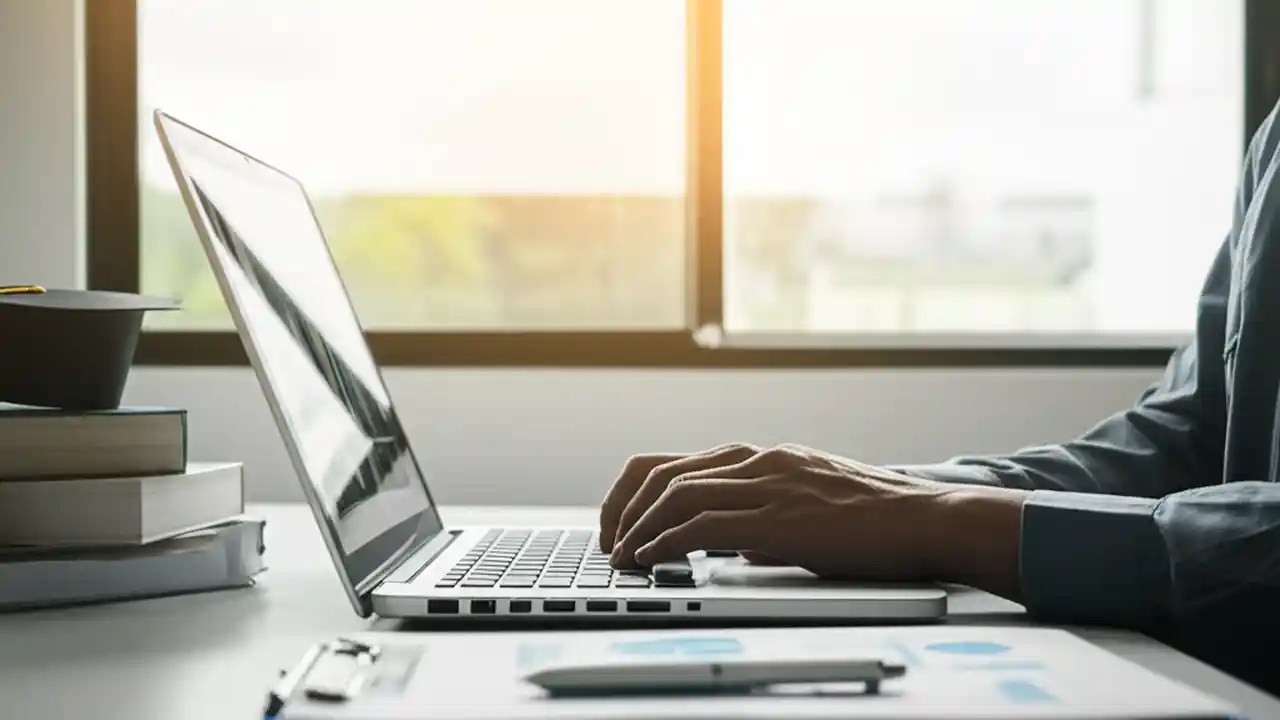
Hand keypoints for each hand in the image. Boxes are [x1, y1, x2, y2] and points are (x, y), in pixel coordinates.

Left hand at [598, 443, 1027, 597]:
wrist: (927, 519)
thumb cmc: (878, 521)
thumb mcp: (813, 511)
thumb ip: (770, 522)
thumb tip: (740, 549)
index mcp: (766, 456)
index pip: (681, 462)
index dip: (641, 490)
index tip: (624, 521)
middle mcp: (760, 461)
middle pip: (665, 471)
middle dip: (626, 507)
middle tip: (612, 542)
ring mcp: (769, 484)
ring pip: (677, 494)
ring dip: (640, 527)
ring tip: (624, 556)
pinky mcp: (779, 516)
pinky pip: (703, 525)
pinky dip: (667, 541)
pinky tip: (652, 559)